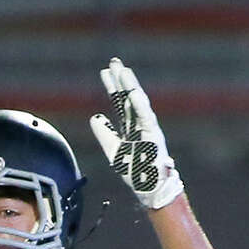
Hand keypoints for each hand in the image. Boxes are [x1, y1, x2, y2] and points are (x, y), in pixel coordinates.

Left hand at [89, 59, 183, 210]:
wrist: (150, 187)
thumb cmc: (135, 171)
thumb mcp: (113, 151)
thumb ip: (105, 134)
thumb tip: (95, 116)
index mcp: (130, 126)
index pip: (120, 102)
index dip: (113, 87)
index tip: (105, 72)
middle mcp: (139, 123)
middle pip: (128, 98)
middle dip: (121, 80)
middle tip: (114, 62)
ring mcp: (148, 127)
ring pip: (138, 103)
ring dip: (130, 87)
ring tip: (123, 71)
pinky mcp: (154, 135)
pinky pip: (145, 117)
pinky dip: (139, 105)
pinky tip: (132, 93)